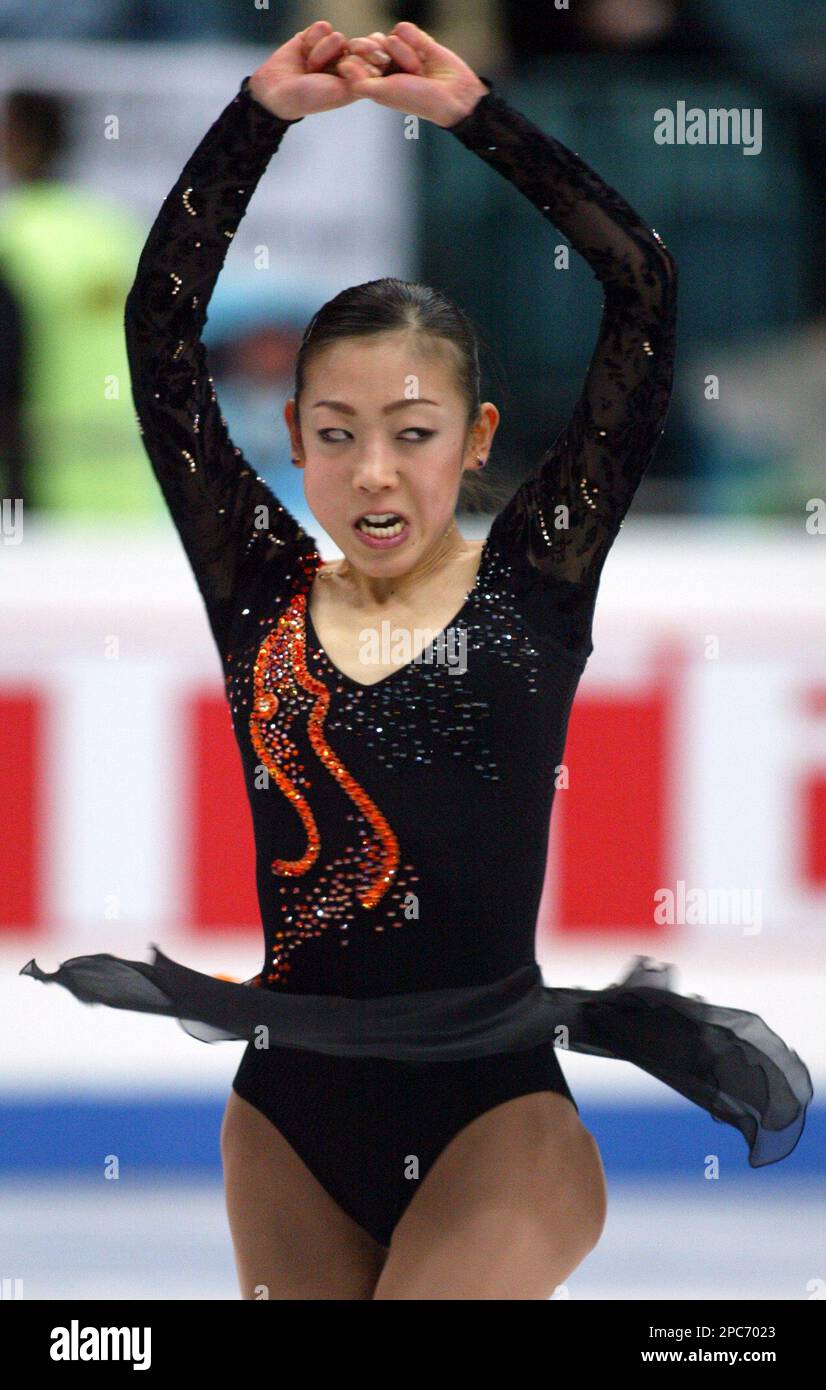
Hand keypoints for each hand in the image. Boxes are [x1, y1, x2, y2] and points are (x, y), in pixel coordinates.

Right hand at [249, 20, 379, 120]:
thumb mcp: (341, 92)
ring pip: (337, 36)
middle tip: (341, 64)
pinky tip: (303, 53)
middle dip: (349, 51)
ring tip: (311, 68)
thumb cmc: (310, 98)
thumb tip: (378, 52)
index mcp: (357, 79)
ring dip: (321, 53)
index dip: (372, 56)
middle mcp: (346, 62)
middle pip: (360, 43)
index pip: (375, 59)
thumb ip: (362, 74)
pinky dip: (311, 40)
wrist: (277, 91)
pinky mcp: (314, 37)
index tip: (368, 62)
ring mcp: (330, 49)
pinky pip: (321, 27)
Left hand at [336, 21, 488, 127]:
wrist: (453, 94)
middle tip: (396, 67)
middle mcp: (383, 67)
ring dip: (404, 52)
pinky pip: (405, 28)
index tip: (378, 72)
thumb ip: (359, 82)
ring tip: (418, 69)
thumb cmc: (418, 99)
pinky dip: (416, 40)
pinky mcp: (415, 41)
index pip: (352, 58)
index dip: (362, 60)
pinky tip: (426, 55)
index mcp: (371, 82)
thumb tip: (342, 65)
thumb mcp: (384, 94)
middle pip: (367, 43)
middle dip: (382, 53)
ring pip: (388, 35)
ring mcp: (399, 53)